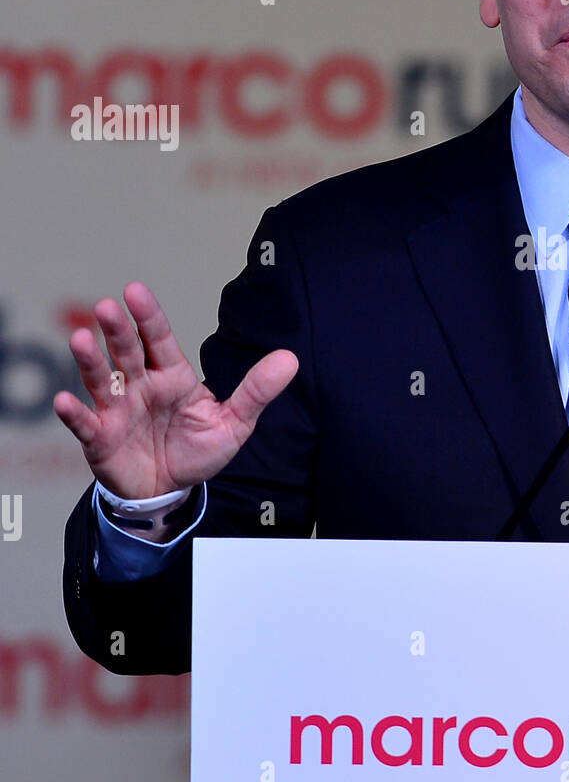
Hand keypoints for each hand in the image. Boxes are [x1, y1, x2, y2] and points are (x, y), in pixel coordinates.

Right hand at [54, 280, 298, 500]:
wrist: (171, 491)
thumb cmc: (197, 450)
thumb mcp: (234, 423)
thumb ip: (256, 391)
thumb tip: (290, 359)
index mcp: (173, 376)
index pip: (160, 339)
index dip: (148, 316)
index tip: (135, 291)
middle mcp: (141, 385)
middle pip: (127, 352)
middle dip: (117, 330)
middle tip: (108, 307)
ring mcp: (117, 410)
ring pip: (101, 379)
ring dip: (89, 360)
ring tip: (80, 339)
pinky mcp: (100, 438)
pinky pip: (85, 424)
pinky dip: (73, 413)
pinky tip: (65, 400)